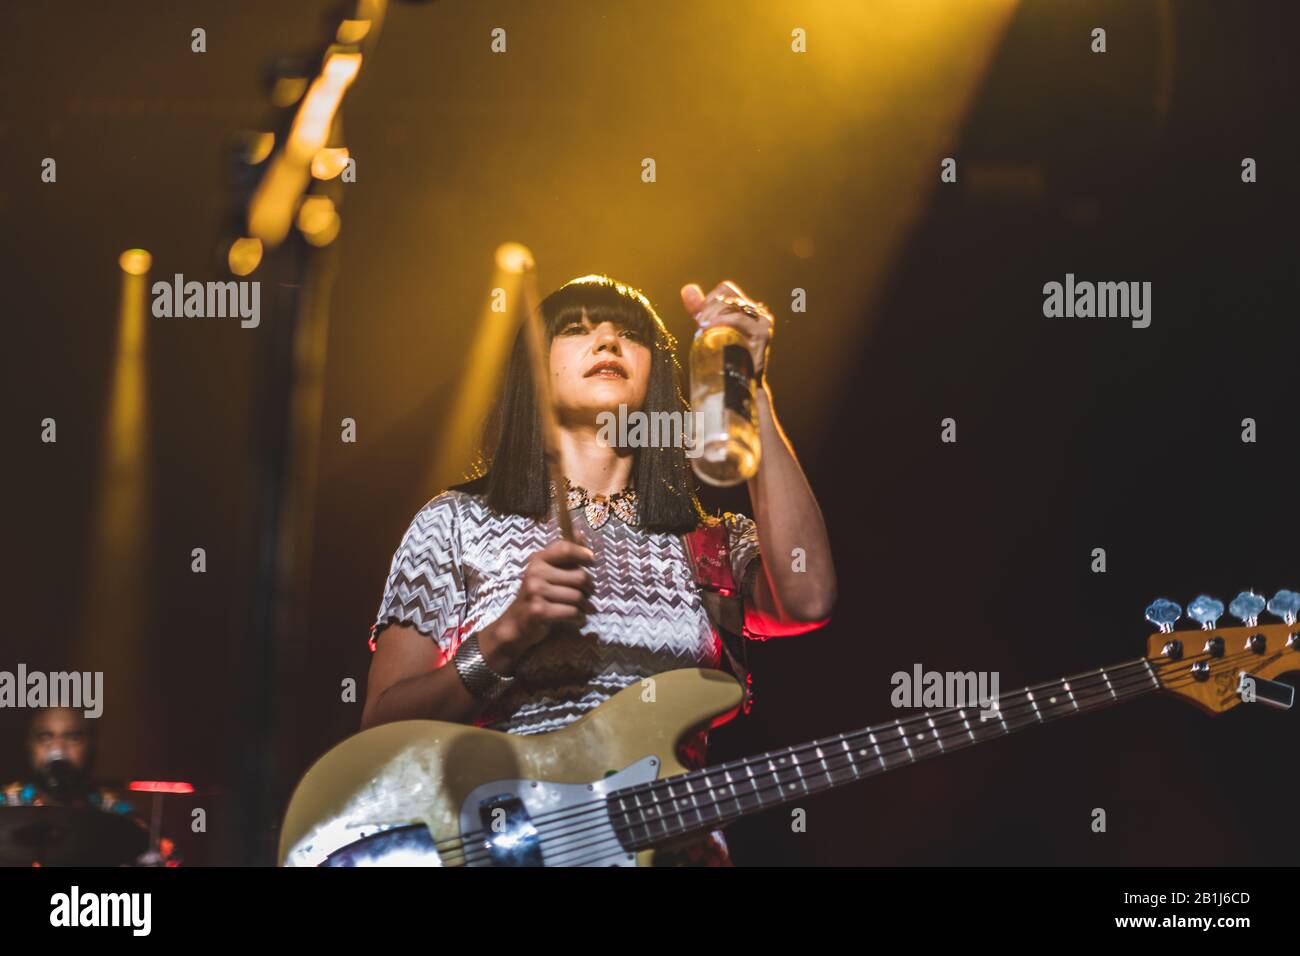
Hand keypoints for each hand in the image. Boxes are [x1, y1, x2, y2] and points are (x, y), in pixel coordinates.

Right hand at [495, 538, 595, 652]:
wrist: (516, 624)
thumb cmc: (537, 596)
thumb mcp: (547, 571)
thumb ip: (565, 553)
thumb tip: (579, 531)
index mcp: (538, 560)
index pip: (566, 548)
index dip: (583, 554)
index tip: (592, 562)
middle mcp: (535, 573)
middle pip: (580, 577)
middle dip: (590, 589)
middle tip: (587, 595)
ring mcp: (535, 592)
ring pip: (578, 597)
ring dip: (585, 606)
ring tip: (582, 609)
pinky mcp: (539, 611)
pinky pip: (572, 612)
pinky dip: (580, 618)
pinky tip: (577, 619)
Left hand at [680, 280, 774, 381]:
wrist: (738, 386)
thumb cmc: (725, 358)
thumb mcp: (711, 330)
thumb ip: (700, 309)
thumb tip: (687, 288)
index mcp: (749, 309)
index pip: (726, 288)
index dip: (709, 299)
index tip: (700, 317)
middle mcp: (759, 313)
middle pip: (727, 297)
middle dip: (708, 309)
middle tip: (700, 325)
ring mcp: (762, 323)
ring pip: (732, 306)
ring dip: (713, 315)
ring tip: (703, 329)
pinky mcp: (762, 334)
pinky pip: (739, 319)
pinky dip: (722, 321)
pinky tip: (710, 329)